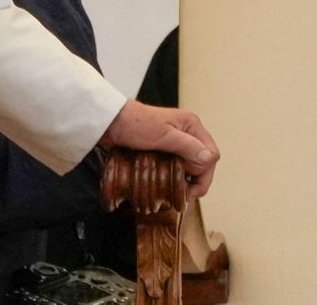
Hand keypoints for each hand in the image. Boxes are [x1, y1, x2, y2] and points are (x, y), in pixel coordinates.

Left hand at [99, 99, 219, 200]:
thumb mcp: (162, 135)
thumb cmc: (134, 124)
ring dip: (184, 182)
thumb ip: (187, 146)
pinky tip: (168, 188)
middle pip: (202, 164)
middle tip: (182, 196)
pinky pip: (175, 168)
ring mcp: (174, 143)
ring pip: (189, 168)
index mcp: (191, 126)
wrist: (107, 122)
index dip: (203, 173)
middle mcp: (186, 134)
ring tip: (175, 195)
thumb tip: (209, 159)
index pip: (211, 155)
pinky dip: (174, 178)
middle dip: (195, 181)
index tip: (188, 184)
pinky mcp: (163, 151)